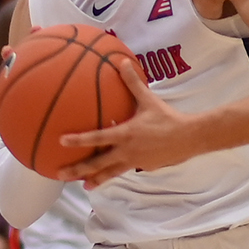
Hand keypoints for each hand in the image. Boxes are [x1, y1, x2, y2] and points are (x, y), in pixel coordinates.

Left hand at [56, 60, 192, 187]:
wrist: (189, 138)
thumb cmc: (167, 118)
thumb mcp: (148, 99)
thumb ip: (133, 83)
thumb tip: (122, 62)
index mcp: (125, 134)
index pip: (96, 138)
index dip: (78, 140)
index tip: (61, 141)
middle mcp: (126, 152)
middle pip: (97, 165)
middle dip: (77, 171)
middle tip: (59, 175)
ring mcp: (135, 163)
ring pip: (110, 173)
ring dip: (95, 180)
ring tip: (84, 186)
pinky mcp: (144, 168)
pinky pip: (126, 169)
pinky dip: (116, 172)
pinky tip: (112, 172)